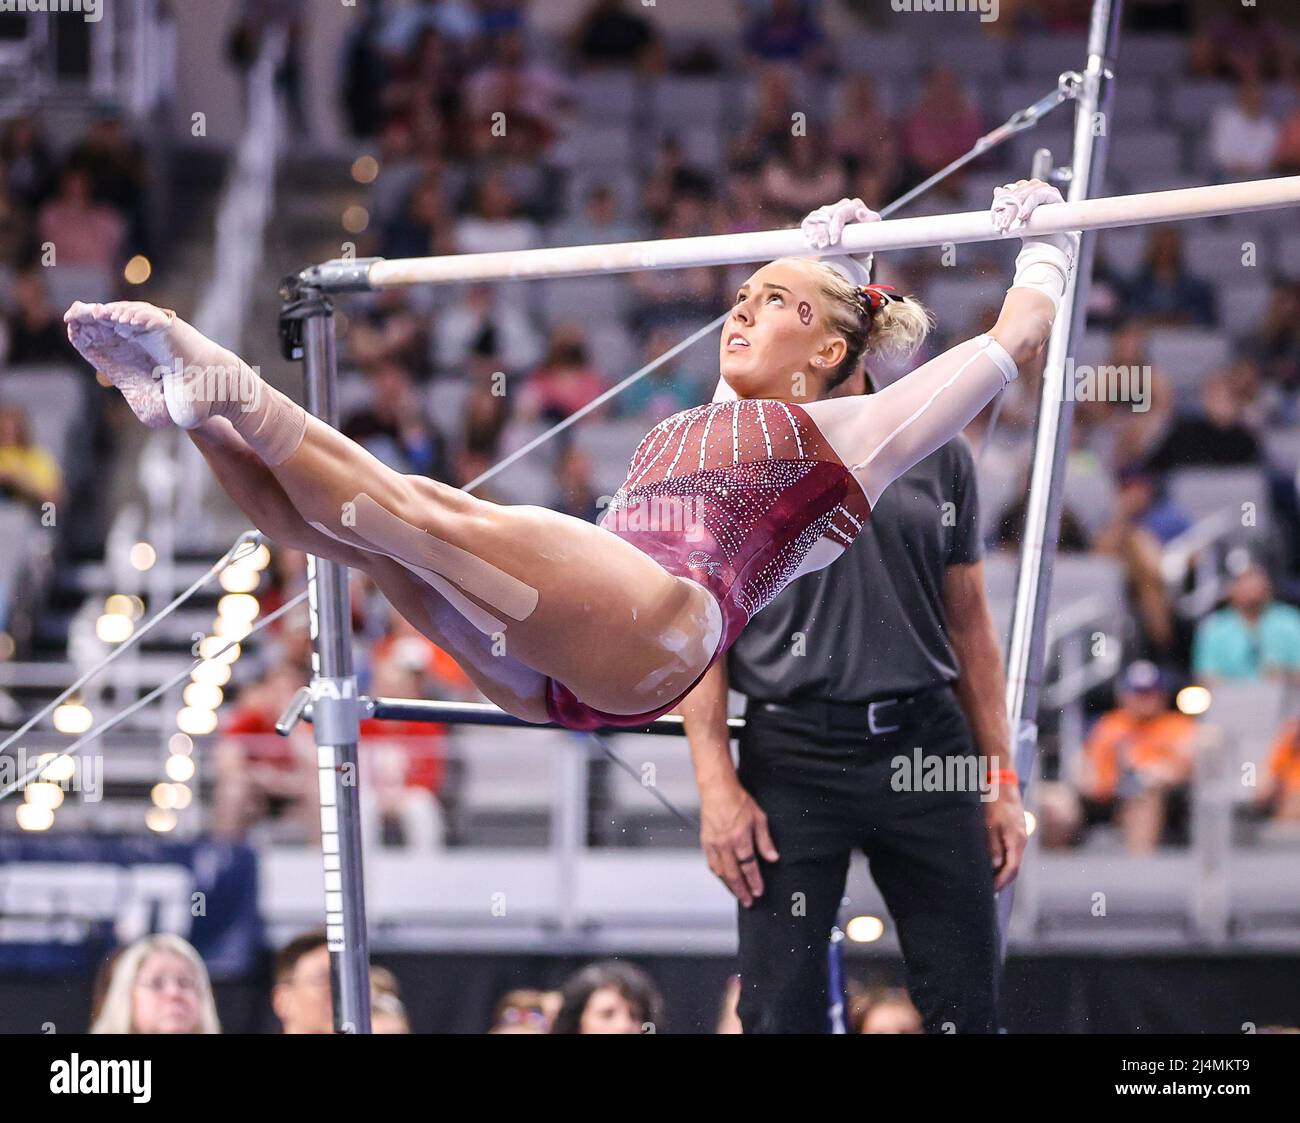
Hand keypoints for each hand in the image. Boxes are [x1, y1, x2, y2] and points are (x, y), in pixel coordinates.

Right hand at [699, 780, 778, 906]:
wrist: (717, 789)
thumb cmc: (738, 801)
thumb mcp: (759, 818)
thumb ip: (765, 841)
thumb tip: (773, 858)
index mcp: (740, 837)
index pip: (749, 866)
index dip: (754, 881)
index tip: (759, 892)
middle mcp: (725, 843)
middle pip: (733, 874)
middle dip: (742, 891)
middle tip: (748, 902)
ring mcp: (713, 843)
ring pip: (721, 872)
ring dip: (729, 886)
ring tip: (738, 894)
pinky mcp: (705, 842)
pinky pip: (711, 864)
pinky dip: (719, 875)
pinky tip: (724, 879)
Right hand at [801, 196, 879, 249]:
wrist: (855, 248)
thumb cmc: (864, 241)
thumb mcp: (871, 234)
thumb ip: (871, 222)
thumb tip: (860, 213)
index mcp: (855, 205)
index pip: (841, 213)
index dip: (835, 227)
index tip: (834, 242)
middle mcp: (842, 204)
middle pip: (826, 215)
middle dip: (822, 232)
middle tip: (822, 247)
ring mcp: (829, 209)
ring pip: (817, 218)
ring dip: (814, 233)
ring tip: (814, 246)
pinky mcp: (819, 216)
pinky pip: (809, 221)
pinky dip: (808, 231)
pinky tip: (809, 240)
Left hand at [984, 780, 1027, 891]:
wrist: (1002, 784)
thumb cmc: (994, 804)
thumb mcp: (990, 826)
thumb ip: (993, 847)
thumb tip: (995, 866)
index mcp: (1017, 841)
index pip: (1011, 869)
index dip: (1001, 881)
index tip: (991, 890)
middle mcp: (1021, 841)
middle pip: (1015, 867)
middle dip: (1003, 880)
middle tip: (989, 890)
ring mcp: (1021, 836)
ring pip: (1014, 859)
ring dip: (1004, 871)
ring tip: (990, 879)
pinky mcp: (1016, 831)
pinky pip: (1012, 851)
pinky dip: (1005, 860)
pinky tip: (995, 862)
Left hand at [991, 178, 1064, 234]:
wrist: (1051, 236)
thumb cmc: (1035, 225)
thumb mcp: (1016, 217)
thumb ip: (1007, 204)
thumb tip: (997, 190)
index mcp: (1025, 188)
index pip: (1010, 191)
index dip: (1001, 205)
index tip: (996, 220)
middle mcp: (1034, 185)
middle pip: (1016, 193)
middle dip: (1007, 210)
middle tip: (1001, 225)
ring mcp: (1044, 188)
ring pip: (1024, 194)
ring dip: (1015, 209)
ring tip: (1009, 223)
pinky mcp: (1052, 193)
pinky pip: (1037, 196)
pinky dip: (1028, 205)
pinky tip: (1022, 215)